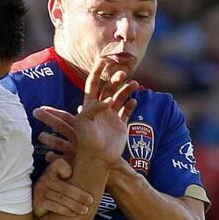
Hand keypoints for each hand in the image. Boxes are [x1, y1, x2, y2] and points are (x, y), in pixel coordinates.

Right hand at [32, 156, 94, 218]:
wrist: (39, 203)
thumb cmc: (57, 189)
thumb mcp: (64, 179)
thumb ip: (76, 171)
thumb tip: (102, 163)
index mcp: (52, 169)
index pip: (60, 164)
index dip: (67, 169)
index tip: (72, 175)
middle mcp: (45, 178)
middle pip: (65, 187)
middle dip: (79, 195)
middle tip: (91, 200)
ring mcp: (41, 190)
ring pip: (61, 198)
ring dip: (75, 205)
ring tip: (85, 210)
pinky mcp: (38, 201)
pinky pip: (54, 206)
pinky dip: (65, 211)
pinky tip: (73, 214)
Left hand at [36, 56, 138, 171]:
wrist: (97, 158)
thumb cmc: (86, 141)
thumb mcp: (83, 122)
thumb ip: (93, 108)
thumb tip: (108, 101)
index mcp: (89, 106)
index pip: (92, 85)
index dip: (97, 73)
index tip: (103, 61)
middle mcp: (101, 109)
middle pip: (109, 89)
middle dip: (116, 79)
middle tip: (123, 73)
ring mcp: (111, 116)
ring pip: (121, 97)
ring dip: (127, 89)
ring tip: (134, 84)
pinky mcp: (121, 125)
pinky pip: (127, 111)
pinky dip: (131, 105)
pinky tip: (133, 102)